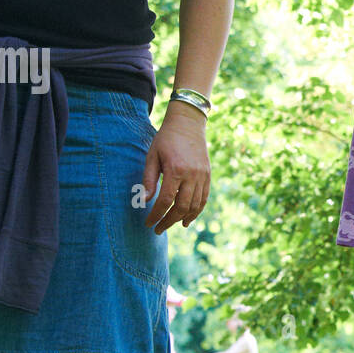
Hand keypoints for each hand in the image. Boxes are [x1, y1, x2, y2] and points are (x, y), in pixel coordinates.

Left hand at [142, 101, 210, 234]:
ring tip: (172, 225)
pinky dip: (196, 211)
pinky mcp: (208, 175)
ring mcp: (202, 176)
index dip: (156, 214)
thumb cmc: (166, 139)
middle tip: (159, 228)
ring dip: (183, 218)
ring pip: (195, 205)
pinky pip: (204, 199)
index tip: (148, 223)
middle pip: (181, 207)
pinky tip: (187, 218)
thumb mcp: (152, 156)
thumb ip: (149, 179)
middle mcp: (192, 175)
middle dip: (169, 221)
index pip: (165, 200)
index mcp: (176, 170)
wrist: (188, 124)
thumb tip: (144, 201)